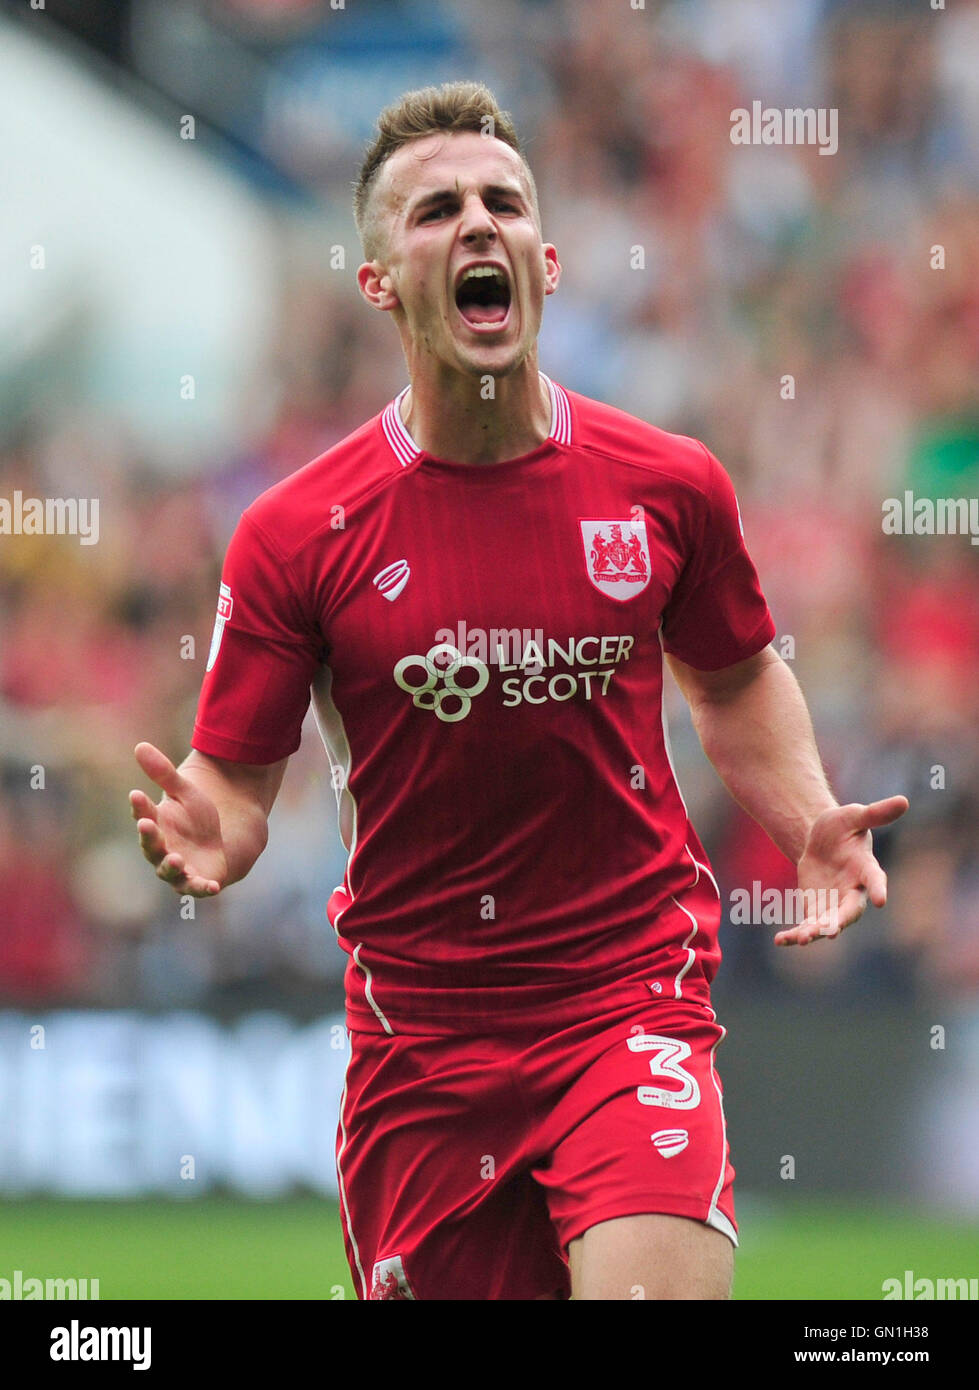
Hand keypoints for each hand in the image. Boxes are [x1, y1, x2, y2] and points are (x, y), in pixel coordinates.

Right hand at [129, 742, 227, 896]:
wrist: (221, 839)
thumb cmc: (196, 816)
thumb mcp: (185, 791)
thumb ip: (163, 773)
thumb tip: (140, 745)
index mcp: (156, 826)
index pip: (143, 815)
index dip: (139, 807)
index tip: (136, 793)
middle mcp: (162, 850)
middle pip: (152, 846)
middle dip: (149, 837)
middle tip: (146, 825)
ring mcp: (178, 869)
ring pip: (170, 871)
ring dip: (172, 867)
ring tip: (177, 859)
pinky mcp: (197, 881)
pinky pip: (197, 888)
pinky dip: (202, 888)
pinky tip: (213, 886)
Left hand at [774, 795, 908, 946]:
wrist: (820, 840)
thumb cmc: (842, 827)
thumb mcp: (854, 816)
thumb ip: (875, 813)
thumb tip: (904, 800)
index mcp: (865, 868)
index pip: (875, 880)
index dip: (878, 889)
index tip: (880, 900)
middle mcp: (853, 891)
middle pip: (849, 912)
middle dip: (839, 921)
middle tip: (830, 931)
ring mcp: (834, 904)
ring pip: (827, 924)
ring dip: (815, 932)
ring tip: (801, 938)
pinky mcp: (816, 909)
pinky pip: (807, 926)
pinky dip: (794, 935)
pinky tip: (780, 941)